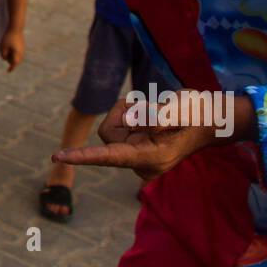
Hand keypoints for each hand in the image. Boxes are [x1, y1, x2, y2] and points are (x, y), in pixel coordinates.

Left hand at [0, 29, 24, 71]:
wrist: (16, 28)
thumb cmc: (8, 37)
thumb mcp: (3, 46)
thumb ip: (3, 54)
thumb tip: (5, 59)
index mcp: (17, 54)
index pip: (14, 64)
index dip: (11, 68)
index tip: (8, 71)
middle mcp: (21, 53)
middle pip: (16, 61)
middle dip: (10, 61)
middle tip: (5, 54)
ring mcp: (23, 49)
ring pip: (18, 57)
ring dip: (12, 57)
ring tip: (7, 50)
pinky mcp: (22, 46)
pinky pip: (19, 53)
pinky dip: (14, 53)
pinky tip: (11, 48)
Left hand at [51, 90, 235, 180]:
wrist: (208, 119)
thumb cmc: (197, 112)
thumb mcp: (182, 107)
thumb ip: (159, 115)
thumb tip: (134, 120)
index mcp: (151, 158)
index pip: (111, 157)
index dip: (83, 156)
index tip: (58, 157)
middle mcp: (141, 163)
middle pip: (109, 132)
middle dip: (124, 112)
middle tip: (150, 103)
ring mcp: (137, 157)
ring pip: (113, 127)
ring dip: (129, 112)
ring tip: (155, 109)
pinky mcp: (134, 148)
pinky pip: (119, 125)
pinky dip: (131, 113)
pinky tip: (151, 113)